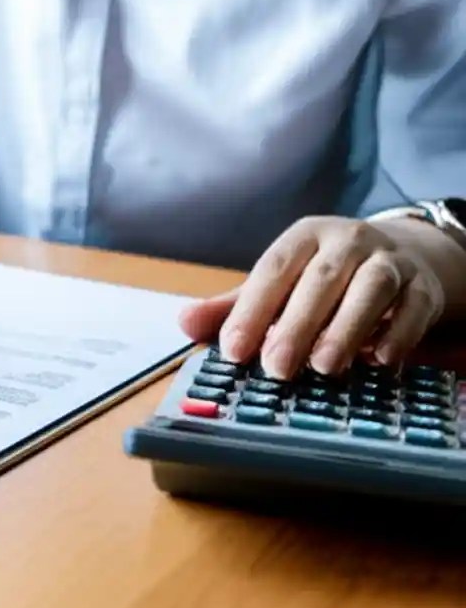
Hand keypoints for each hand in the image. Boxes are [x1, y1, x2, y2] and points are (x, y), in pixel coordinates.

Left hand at [178, 215, 447, 378]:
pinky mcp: (424, 286)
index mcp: (304, 238)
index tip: (233, 351)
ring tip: (324, 367)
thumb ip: (233, 308)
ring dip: (346, 328)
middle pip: (322, 279)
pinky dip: (398, 334)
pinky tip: (379, 361)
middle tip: (276, 369)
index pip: (273, 270)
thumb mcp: (277, 286)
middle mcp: (348, 241)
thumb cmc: (323, 280)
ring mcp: (390, 261)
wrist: (401, 258)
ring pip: (371, 288)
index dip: (251, 310)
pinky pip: (414, 307)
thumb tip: (183, 322)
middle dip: (296, 325)